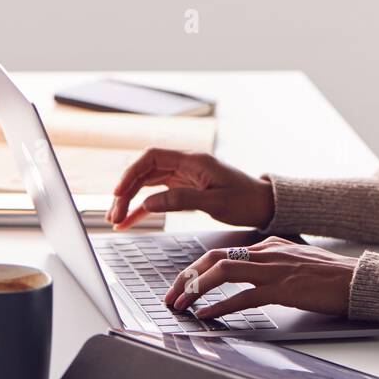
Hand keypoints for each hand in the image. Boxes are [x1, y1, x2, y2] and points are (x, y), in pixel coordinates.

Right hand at [105, 150, 273, 231]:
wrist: (265, 205)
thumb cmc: (246, 201)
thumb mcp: (214, 202)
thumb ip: (180, 200)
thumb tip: (149, 202)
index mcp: (193, 161)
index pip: (152, 157)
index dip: (132, 173)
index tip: (118, 192)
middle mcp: (186, 165)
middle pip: (146, 172)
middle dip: (126, 192)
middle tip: (114, 214)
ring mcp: (184, 177)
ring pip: (148, 184)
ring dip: (131, 201)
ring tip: (116, 220)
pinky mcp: (186, 189)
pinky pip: (159, 196)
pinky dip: (144, 208)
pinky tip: (130, 221)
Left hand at [164, 237, 357, 319]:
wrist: (357, 279)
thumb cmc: (331, 277)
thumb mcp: (295, 263)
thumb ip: (272, 266)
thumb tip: (248, 283)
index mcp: (269, 245)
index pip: (222, 253)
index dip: (196, 269)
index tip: (180, 284)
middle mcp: (267, 252)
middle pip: (214, 258)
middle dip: (186, 277)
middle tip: (170, 296)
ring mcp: (274, 269)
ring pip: (223, 272)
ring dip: (195, 289)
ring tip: (180, 306)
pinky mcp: (283, 288)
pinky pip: (243, 297)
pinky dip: (220, 307)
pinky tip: (206, 316)